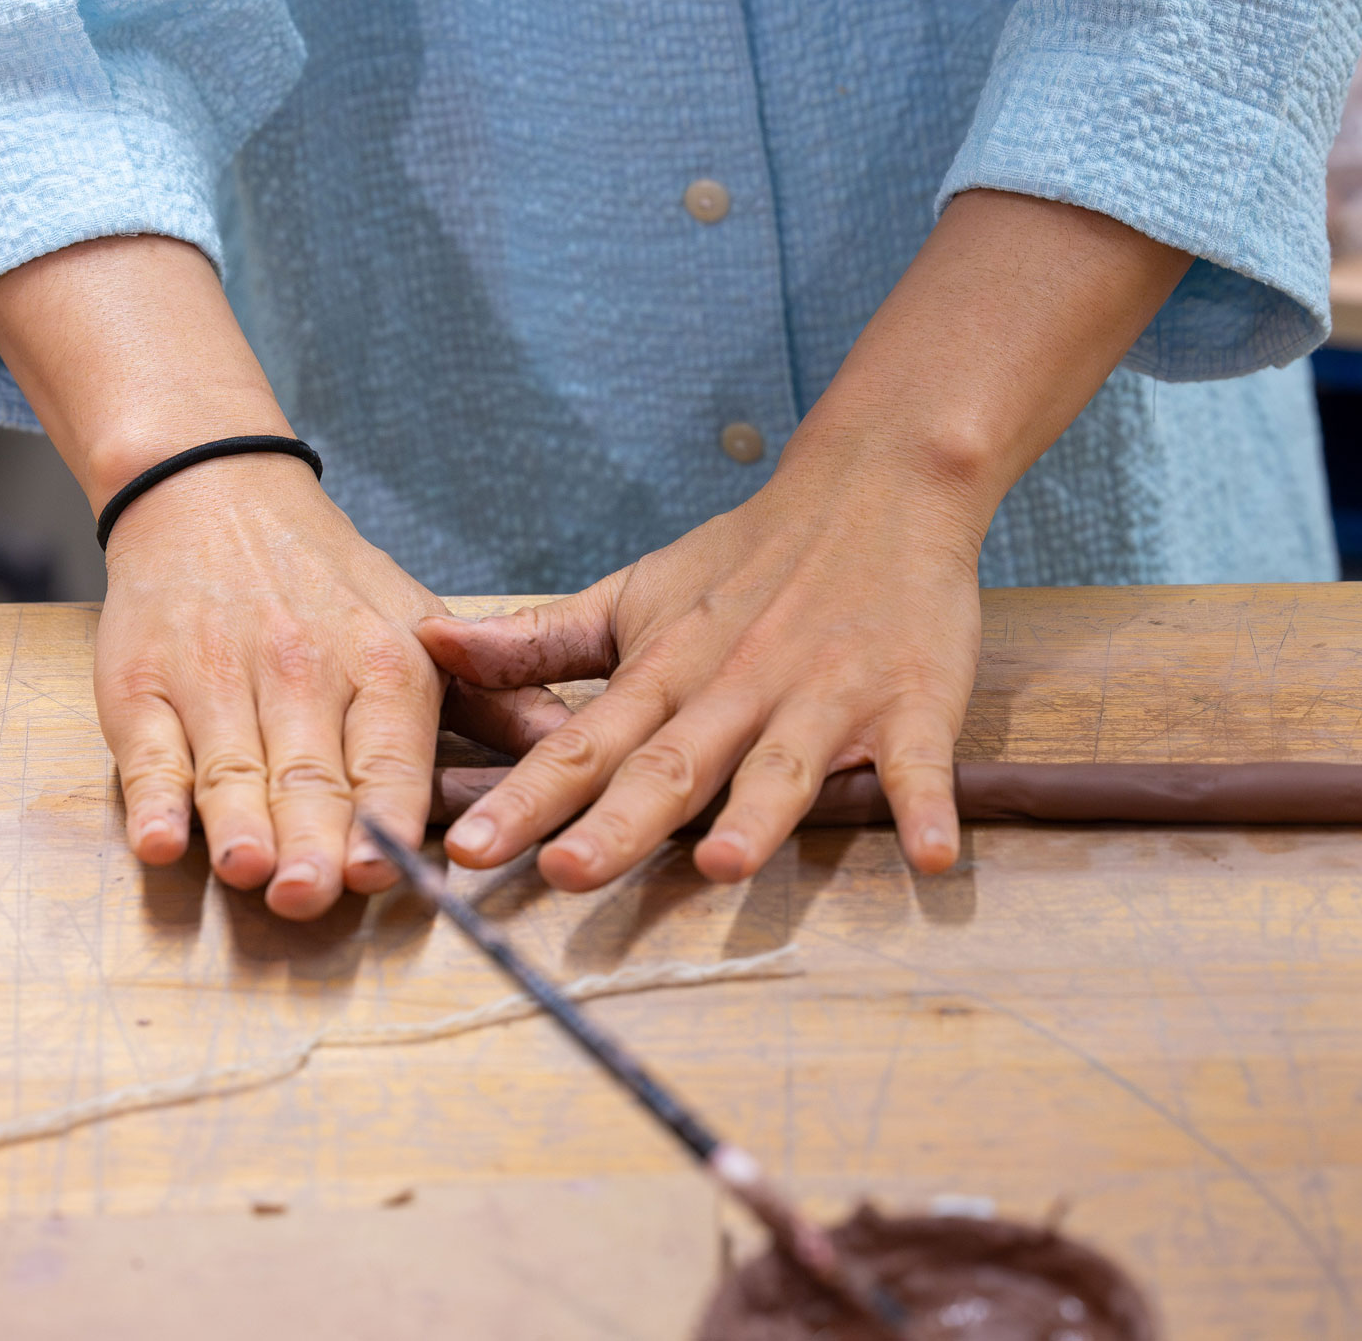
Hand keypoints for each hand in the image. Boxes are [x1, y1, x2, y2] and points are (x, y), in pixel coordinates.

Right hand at [0, 234, 567, 920]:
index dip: (387, 811)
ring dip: (239, 822)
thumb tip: (583, 767)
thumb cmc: (332, 585)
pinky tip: (159, 840)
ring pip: (232, 765)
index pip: (391, 752)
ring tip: (248, 870)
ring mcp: (218, 679)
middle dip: (313, 836)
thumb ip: (500, 706)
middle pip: (310, 771)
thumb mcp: (424, 630)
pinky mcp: (142, 687)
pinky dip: (151, 798)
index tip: (389, 867)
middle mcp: (303, 670)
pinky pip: (147, 752)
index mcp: (385, 664)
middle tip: (313, 893)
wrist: (214, 494)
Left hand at [419, 436, 987, 890]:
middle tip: (567, 873)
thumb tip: (429, 644)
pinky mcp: (910, 703)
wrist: (876, 487)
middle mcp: (737, 692)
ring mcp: (824, 698)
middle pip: (671, 766)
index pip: (582, 744)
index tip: (468, 851)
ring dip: (757, 817)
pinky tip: (932, 857)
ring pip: (782, 766)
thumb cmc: (748, 558)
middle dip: (619, 822)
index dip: (526, 798)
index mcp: (666, 674)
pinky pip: (917, 762)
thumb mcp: (633, 594)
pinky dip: (927, 805)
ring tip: (723, 865)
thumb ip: (537, 638)